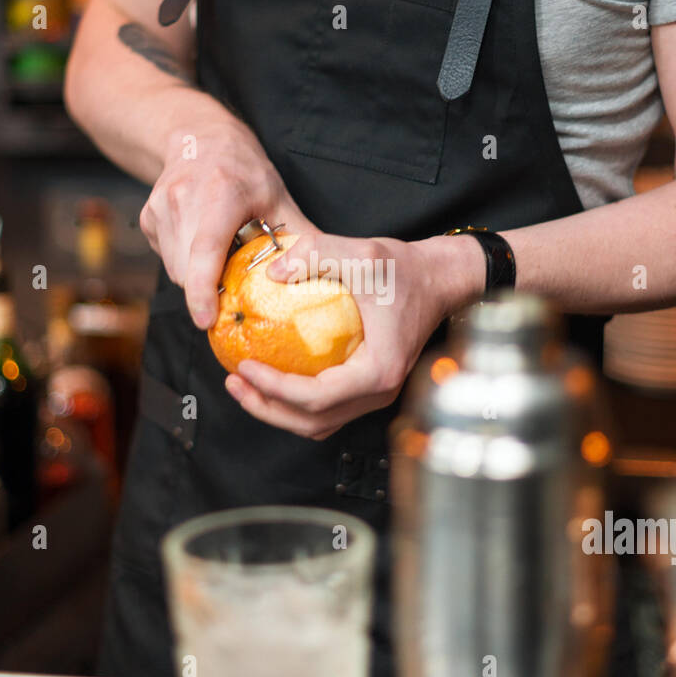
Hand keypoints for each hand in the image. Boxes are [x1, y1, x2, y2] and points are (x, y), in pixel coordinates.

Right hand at [139, 115, 315, 327]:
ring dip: (197, 276)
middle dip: (209, 287)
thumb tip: (327, 279)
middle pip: (188, 270)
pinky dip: (184, 262)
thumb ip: (301, 240)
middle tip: (233, 284)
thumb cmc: (245, 172)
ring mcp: (160, 207)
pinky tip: (199, 242)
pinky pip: (165, 259)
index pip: (206, 250)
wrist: (199, 139)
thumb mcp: (279, 198)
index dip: (203, 290)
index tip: (207, 320)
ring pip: (175, 269)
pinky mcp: (147, 217)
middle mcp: (184, 198)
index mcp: (221, 193)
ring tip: (219, 253)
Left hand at [226, 229, 485, 438]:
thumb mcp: (362, 254)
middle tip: (234, 381)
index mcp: (377, 372)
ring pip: (318, 422)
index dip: (273, 388)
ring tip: (245, 384)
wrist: (441, 279)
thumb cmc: (407, 271)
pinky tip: (273, 376)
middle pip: (311, 422)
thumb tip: (271, 272)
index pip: (315, 397)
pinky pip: (327, 408)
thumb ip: (317, 256)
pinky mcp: (370, 387)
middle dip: (266, 408)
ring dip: (278, 410)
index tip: (243, 365)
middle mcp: (378, 393)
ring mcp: (375, 394)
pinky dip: (295, 402)